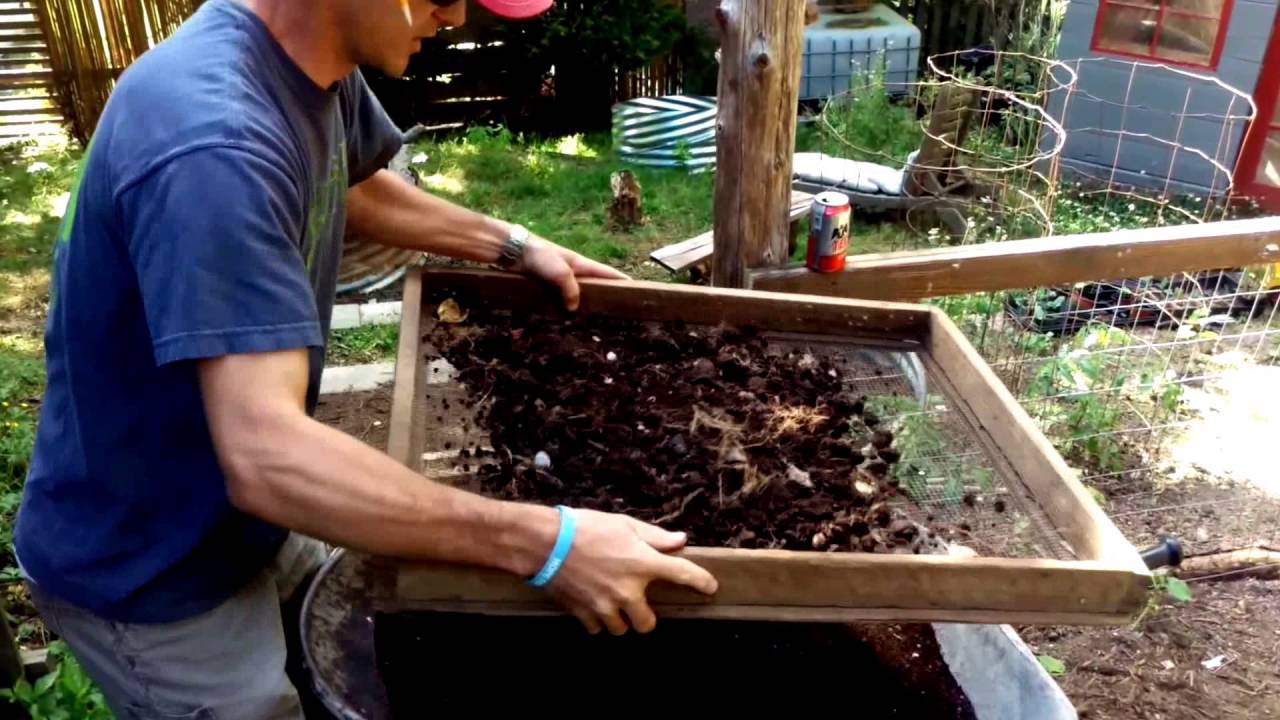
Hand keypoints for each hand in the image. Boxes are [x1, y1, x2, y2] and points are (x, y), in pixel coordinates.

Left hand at [518, 236, 628, 310]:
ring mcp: (560, 279)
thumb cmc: (540, 256)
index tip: (637, 291)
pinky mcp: (547, 285)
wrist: (513, 251)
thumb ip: (571, 290)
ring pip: (576, 295)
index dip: (622, 281)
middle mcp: (574, 272)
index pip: (608, 274)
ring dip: (583, 307)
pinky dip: (564, 308)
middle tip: (613, 316)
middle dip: (604, 298)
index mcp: (583, 265)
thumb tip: (574, 309)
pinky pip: (560, 299)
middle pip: (594, 286)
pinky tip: (565, 320)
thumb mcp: (560, 272)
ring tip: (591, 324)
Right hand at [548, 509, 717, 634]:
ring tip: (613, 604)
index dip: (701, 582)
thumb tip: (680, 542)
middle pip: (647, 624)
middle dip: (644, 616)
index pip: (683, 575)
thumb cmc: (585, 528)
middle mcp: (627, 591)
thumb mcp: (624, 524)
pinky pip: (598, 628)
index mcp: (642, 563)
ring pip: (622, 629)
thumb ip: (655, 537)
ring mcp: (605, 606)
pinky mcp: (583, 614)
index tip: (710, 588)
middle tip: (638, 602)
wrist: (544, 542)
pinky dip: (598, 621)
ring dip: (621, 620)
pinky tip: (594, 605)